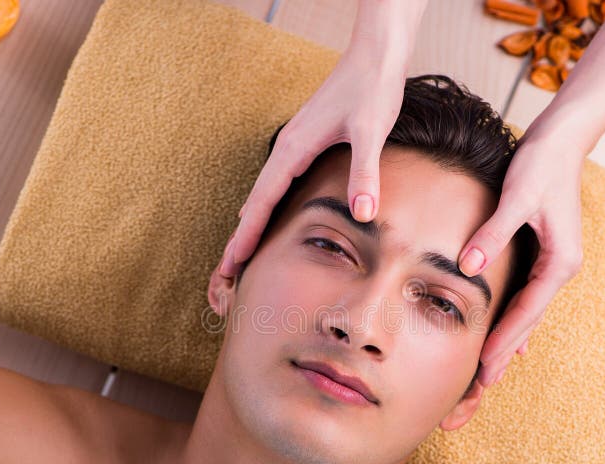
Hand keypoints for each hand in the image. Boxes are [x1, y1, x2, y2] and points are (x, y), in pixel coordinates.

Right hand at [219, 45, 407, 277]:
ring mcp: (294, 142)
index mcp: (295, 147)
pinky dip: (267, 201)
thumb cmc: (372, 88)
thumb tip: (362, 214)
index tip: (235, 261)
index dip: (249, 234)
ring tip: (242, 249)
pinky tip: (268, 212)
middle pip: (256, 199)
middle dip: (242, 235)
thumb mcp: (371, 131)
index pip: (264, 200)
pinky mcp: (305, 139)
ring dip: (252, 220)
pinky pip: (277, 178)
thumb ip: (364, 173)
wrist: (375, 53)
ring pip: (264, 189)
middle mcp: (288, 146)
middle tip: (229, 268)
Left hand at [458, 127, 585, 386]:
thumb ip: (493, 234)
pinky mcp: (545, 253)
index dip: (505, 338)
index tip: (485, 365)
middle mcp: (562, 267)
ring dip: (511, 339)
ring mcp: (555, 262)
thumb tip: (468, 266)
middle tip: (484, 383)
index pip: (527, 310)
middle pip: (530, 318)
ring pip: (529, 310)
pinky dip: (517, 318)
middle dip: (507, 350)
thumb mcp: (517, 198)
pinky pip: (529, 295)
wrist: (562, 139)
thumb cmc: (542, 164)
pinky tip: (512, 338)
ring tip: (493, 369)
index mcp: (560, 261)